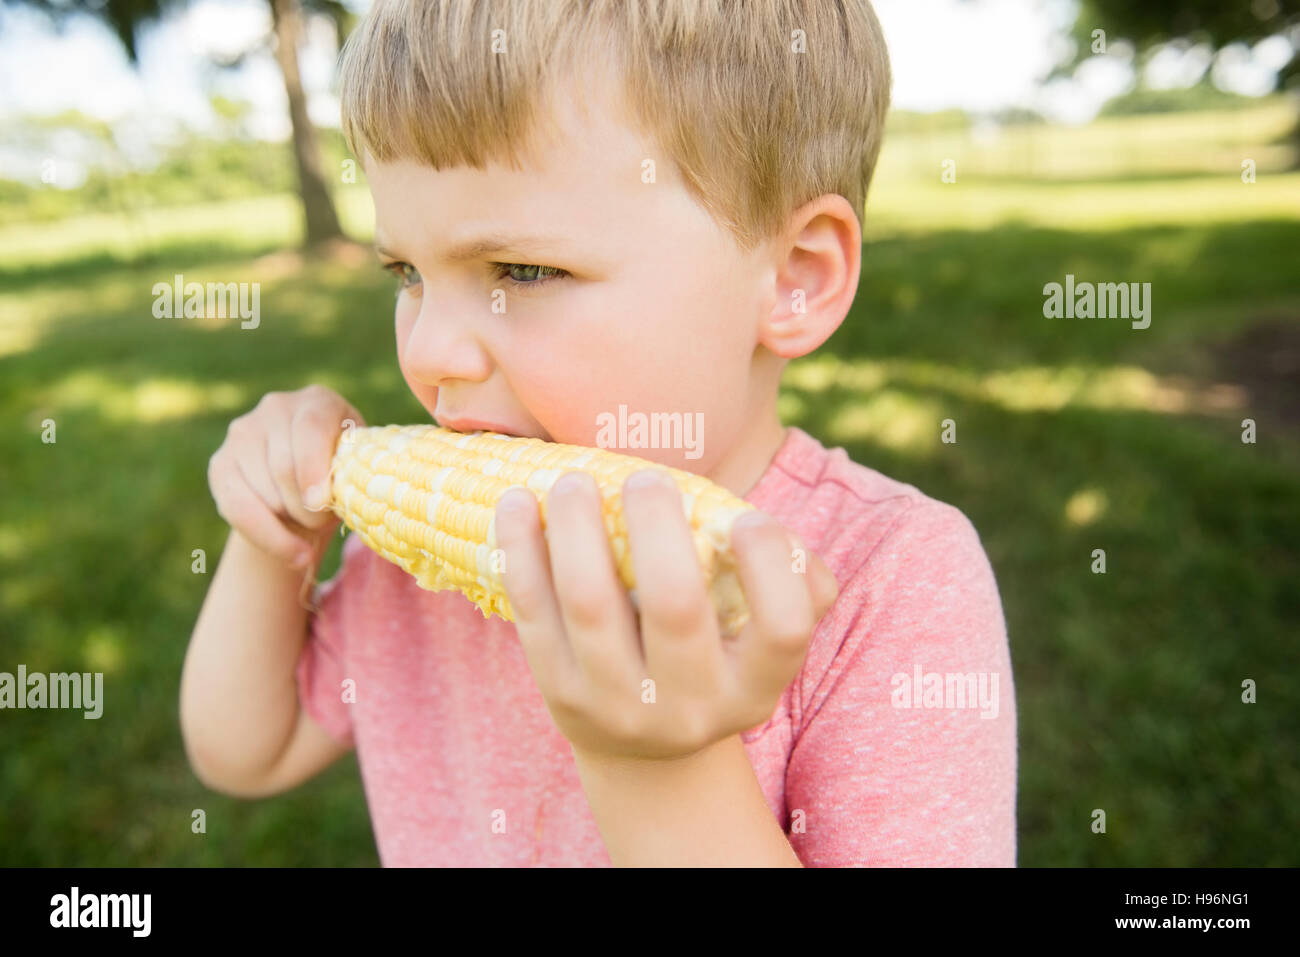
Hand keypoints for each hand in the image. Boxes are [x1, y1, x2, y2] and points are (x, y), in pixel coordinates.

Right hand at [207, 385, 364, 569]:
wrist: (307, 488)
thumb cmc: (342, 475)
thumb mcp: (356, 469)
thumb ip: (351, 475)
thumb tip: (334, 499)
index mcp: (319, 401)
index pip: (310, 429)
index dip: (313, 469)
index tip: (319, 504)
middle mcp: (277, 407)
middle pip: (285, 466)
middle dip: (307, 508)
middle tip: (323, 523)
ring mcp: (243, 432)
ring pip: (263, 491)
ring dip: (290, 521)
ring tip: (308, 525)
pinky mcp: (220, 462)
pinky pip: (237, 508)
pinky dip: (269, 538)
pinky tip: (294, 554)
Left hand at [494, 468, 839, 761]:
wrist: (644, 745)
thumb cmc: (715, 654)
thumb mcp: (757, 637)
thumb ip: (788, 579)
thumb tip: (763, 524)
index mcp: (753, 688)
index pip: (782, 630)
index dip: (771, 567)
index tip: (746, 517)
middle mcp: (690, 708)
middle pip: (676, 607)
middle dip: (658, 527)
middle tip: (646, 478)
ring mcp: (618, 707)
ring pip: (592, 604)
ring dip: (578, 528)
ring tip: (574, 481)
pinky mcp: (558, 694)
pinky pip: (534, 611)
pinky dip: (522, 550)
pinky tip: (518, 503)